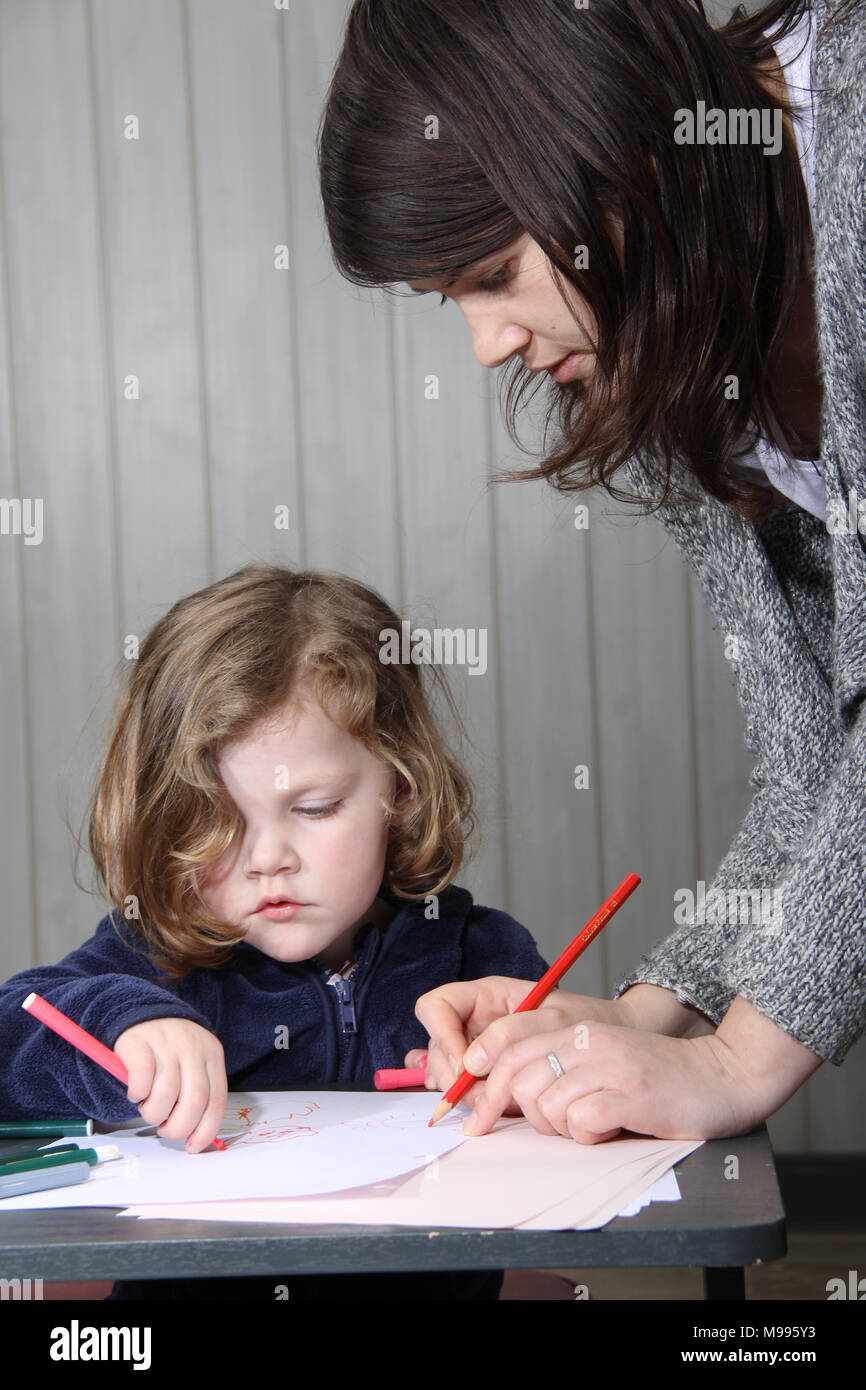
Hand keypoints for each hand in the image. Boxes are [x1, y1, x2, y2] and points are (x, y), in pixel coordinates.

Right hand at [114, 1018, 226, 1153]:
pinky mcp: (140, 1042)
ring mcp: (167, 1042)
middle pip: (194, 1101)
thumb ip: (197, 1093)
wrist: (142, 1013)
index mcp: (212, 1055)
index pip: (216, 1100)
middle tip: (165, 1128)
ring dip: (154, 1113)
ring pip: (166, 1094)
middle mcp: (193, 1047)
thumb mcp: (193, 1065)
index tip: (193, 1146)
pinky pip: (141, 1080)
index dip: (206, 1130)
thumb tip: (198, 1138)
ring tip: (149, 1107)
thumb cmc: (170, 1051)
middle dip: (178, 1127)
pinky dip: (137, 1095)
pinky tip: (136, 1092)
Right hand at [405, 977, 632, 1105]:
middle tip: (479, 1099)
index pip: (436, 1006)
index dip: (440, 1034)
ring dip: (462, 1093)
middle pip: (435, 1045)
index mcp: (486, 996)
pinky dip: (467, 1099)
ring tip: (492, 1104)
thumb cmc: (583, 1021)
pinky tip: (483, 1106)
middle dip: (451, 1075)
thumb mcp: (551, 1021)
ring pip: (444, 1071)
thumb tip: (469, 1062)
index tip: (461, 1065)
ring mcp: (477, 1048)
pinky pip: (460, 1086)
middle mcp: (474, 1020)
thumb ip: (509, 1036)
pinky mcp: (485, 1074)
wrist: (606, 1044)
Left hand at [461, 1019, 761, 1142]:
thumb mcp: (601, 1059)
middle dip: (513, 1113)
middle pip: (517, 1077)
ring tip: (589, 1124)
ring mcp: (607, 1065)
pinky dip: (588, 1137)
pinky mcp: (628, 1093)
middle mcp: (587, 1040)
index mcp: (576, 1028)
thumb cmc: (657, 1079)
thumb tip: (503, 1095)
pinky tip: (610, 1130)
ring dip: (560, 1128)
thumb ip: (558, 1066)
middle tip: (525, 1130)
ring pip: (545, 1104)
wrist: (720, 1076)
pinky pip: (579, 1124)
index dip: (482, 1083)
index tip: (474, 1114)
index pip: (508, 1045)